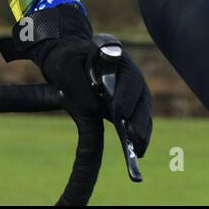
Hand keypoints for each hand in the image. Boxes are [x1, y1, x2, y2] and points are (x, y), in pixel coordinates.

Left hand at [0, 4, 152, 156]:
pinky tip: (138, 151)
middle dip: (139, 117)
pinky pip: (138, 119)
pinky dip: (140, 135)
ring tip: (138, 150)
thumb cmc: (67, 60)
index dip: (126, 95)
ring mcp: (131, 88)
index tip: (119, 112)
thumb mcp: (66, 66)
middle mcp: (128, 73)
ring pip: (142, 109)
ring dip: (142, 130)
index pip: (128, 76)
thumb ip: (78, 84)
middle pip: (141, 95)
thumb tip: (91, 110)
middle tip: (134, 137)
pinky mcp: (128, 104)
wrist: (67, 60)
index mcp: (116, 58)